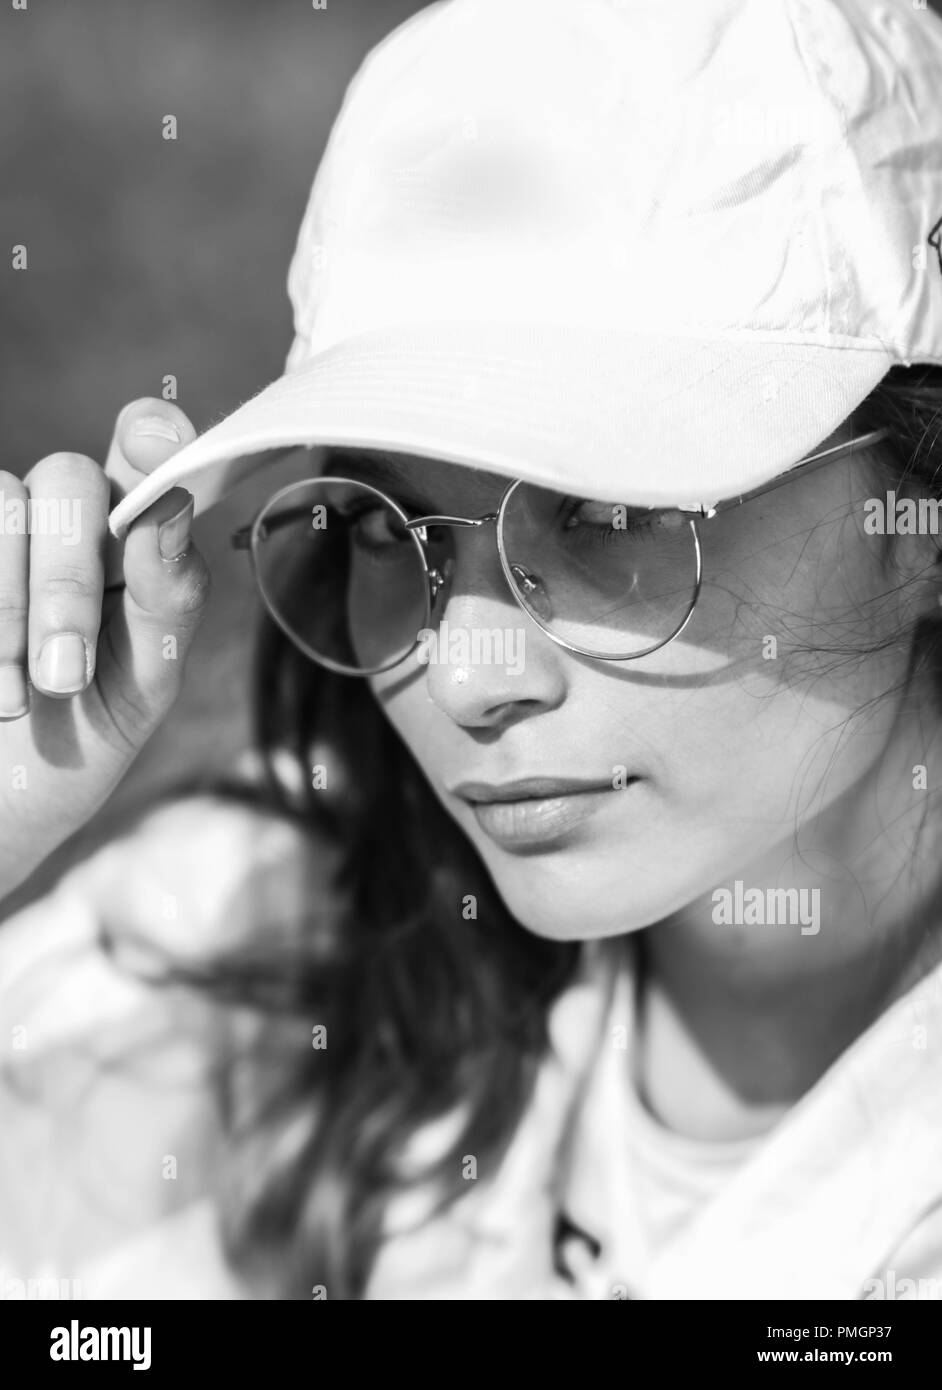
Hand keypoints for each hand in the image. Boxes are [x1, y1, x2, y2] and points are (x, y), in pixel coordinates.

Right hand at [0, 399, 210, 904]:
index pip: (143, 456)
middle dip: (67, 581)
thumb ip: (167, 599)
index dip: (151, 433)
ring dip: (13, 612)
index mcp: (126, 545)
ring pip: (1, 507)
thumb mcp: (140, 687)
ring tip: (18, 697)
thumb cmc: (71, 748)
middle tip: (64, 674)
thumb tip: (170, 510)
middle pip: (66, 479)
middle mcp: (55, 525)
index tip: (152, 440)